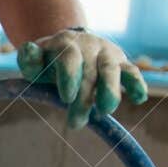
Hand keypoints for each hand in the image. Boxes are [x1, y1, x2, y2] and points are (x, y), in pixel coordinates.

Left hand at [17, 29, 147, 128]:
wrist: (70, 44)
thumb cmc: (48, 61)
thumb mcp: (34, 60)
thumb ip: (29, 59)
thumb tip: (28, 51)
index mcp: (65, 43)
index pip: (69, 57)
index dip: (69, 76)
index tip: (66, 98)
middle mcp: (89, 45)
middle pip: (90, 70)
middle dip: (84, 97)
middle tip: (76, 123)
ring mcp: (107, 53)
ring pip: (112, 69)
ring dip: (111, 90)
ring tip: (106, 111)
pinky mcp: (121, 62)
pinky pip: (132, 71)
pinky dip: (137, 84)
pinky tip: (139, 98)